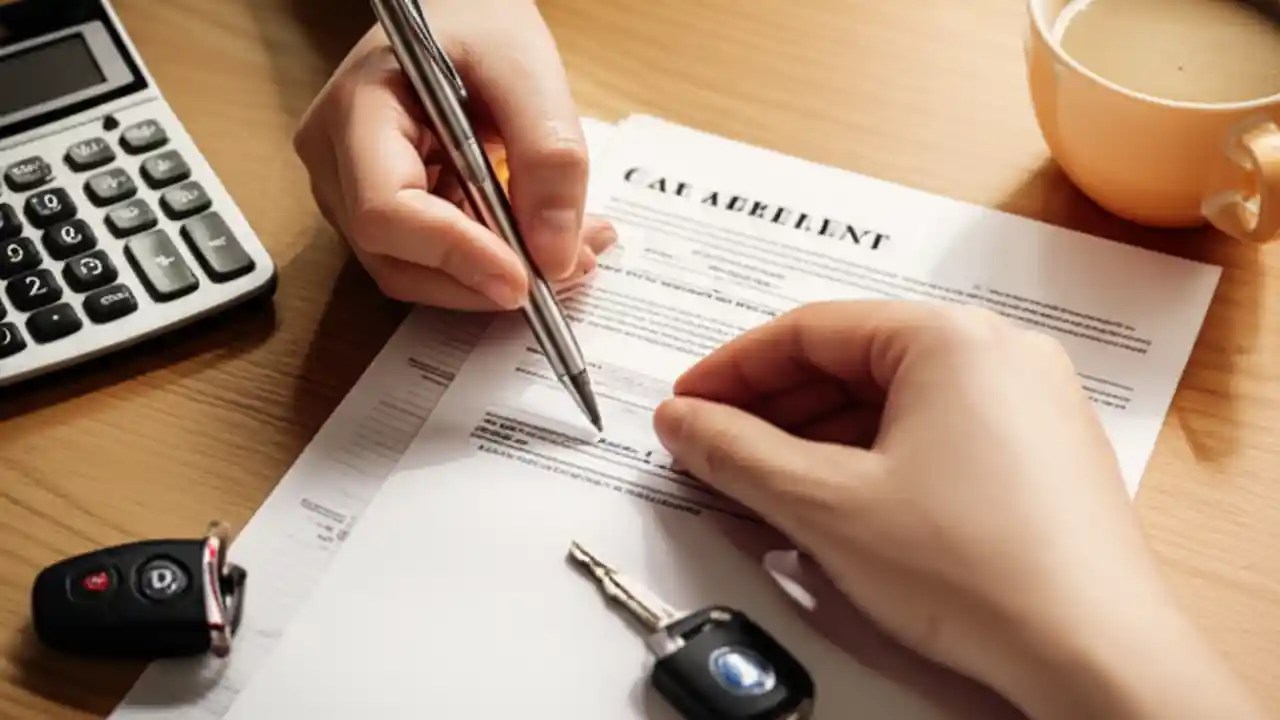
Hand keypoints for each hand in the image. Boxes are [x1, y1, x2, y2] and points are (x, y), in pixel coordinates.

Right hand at [294, 0, 615, 309]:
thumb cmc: (477, 18)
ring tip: (571, 251)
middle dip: (484, 277)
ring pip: (414, 272)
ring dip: (492, 278)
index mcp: (355, 112)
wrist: (455, 10)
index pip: (385, 210)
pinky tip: (539, 240)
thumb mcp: (526, 66)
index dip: (454, 254)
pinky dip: (487, 264)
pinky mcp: (383, 210)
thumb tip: (556, 256)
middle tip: (573, 265)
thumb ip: (549, 153)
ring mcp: (351, 193)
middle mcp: (335, 164)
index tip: (523, 279)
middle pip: (396, 258)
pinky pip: (430, 261)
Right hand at [653, 301, 1263, 719]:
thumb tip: (683, 422)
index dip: (733, 369)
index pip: (812, 330)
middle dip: (774, 407)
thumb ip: (737, 453)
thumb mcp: (826, 506)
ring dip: (819, 437)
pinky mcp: (1039, 454)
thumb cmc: (979, 572)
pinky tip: (836, 498)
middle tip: (715, 446)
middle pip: (854, 362)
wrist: (1095, 658)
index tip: (688, 404)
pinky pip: (935, 432)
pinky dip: (874, 457)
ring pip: (894, 401)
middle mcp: (999, 353)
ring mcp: (1028, 403)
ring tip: (764, 481)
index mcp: (951, 337)